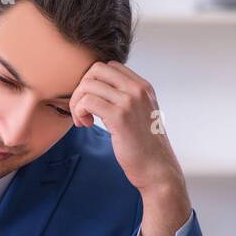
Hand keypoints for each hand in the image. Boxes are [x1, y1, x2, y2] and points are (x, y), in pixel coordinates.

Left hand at [70, 61, 191, 235]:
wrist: (157, 169)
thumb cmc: (145, 146)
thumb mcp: (140, 114)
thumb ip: (126, 99)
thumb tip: (98, 90)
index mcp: (143, 87)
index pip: (109, 66)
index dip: (93, 81)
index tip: (92, 102)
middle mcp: (138, 90)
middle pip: (96, 69)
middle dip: (82, 87)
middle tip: (81, 109)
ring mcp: (130, 102)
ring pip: (88, 85)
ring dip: (77, 102)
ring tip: (82, 120)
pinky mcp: (119, 117)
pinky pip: (87, 101)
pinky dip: (79, 111)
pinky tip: (85, 124)